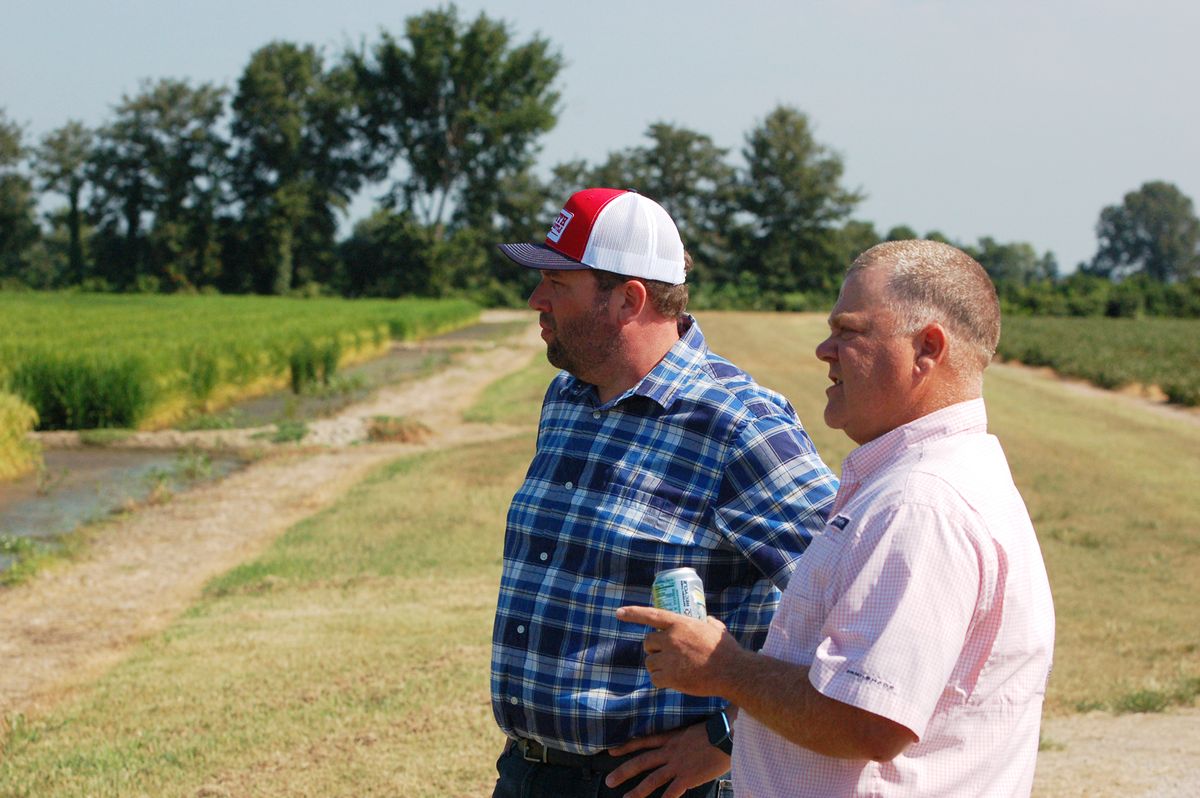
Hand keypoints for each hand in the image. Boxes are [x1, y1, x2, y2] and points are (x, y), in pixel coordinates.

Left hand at [604, 722, 729, 797]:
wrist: (727, 734)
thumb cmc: (716, 729)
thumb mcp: (693, 728)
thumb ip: (684, 736)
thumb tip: (683, 740)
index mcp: (671, 738)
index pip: (643, 741)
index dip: (627, 746)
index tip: (612, 751)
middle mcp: (670, 752)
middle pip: (641, 762)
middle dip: (623, 772)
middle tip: (608, 781)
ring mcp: (678, 765)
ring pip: (652, 780)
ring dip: (637, 791)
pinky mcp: (687, 778)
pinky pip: (671, 793)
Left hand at [616, 605, 741, 695]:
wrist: (732, 672)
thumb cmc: (725, 649)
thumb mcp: (714, 627)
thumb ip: (704, 621)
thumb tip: (703, 619)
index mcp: (680, 623)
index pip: (651, 615)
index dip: (633, 613)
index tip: (618, 613)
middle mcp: (671, 639)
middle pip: (647, 642)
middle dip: (653, 648)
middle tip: (666, 653)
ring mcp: (669, 658)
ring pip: (650, 662)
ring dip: (657, 665)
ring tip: (673, 668)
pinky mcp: (671, 677)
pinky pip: (655, 678)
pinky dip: (661, 680)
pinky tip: (673, 680)